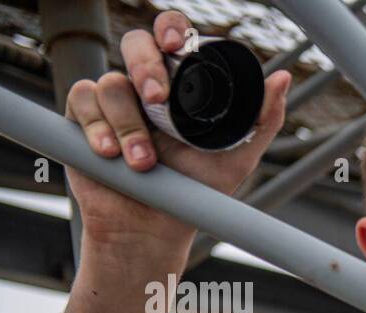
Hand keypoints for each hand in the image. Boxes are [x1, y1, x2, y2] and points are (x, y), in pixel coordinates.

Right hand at [63, 9, 290, 249]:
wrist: (155, 229)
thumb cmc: (195, 194)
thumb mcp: (238, 158)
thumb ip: (262, 120)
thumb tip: (283, 78)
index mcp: (182, 87)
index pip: (173, 39)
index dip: (170, 30)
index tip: (176, 46)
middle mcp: (146, 88)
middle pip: (136, 45)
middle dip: (145, 65)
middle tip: (157, 99)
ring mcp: (114, 102)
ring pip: (110, 83)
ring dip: (128, 125)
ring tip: (144, 163)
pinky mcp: (84, 119)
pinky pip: (82, 101)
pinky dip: (97, 128)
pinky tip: (110, 155)